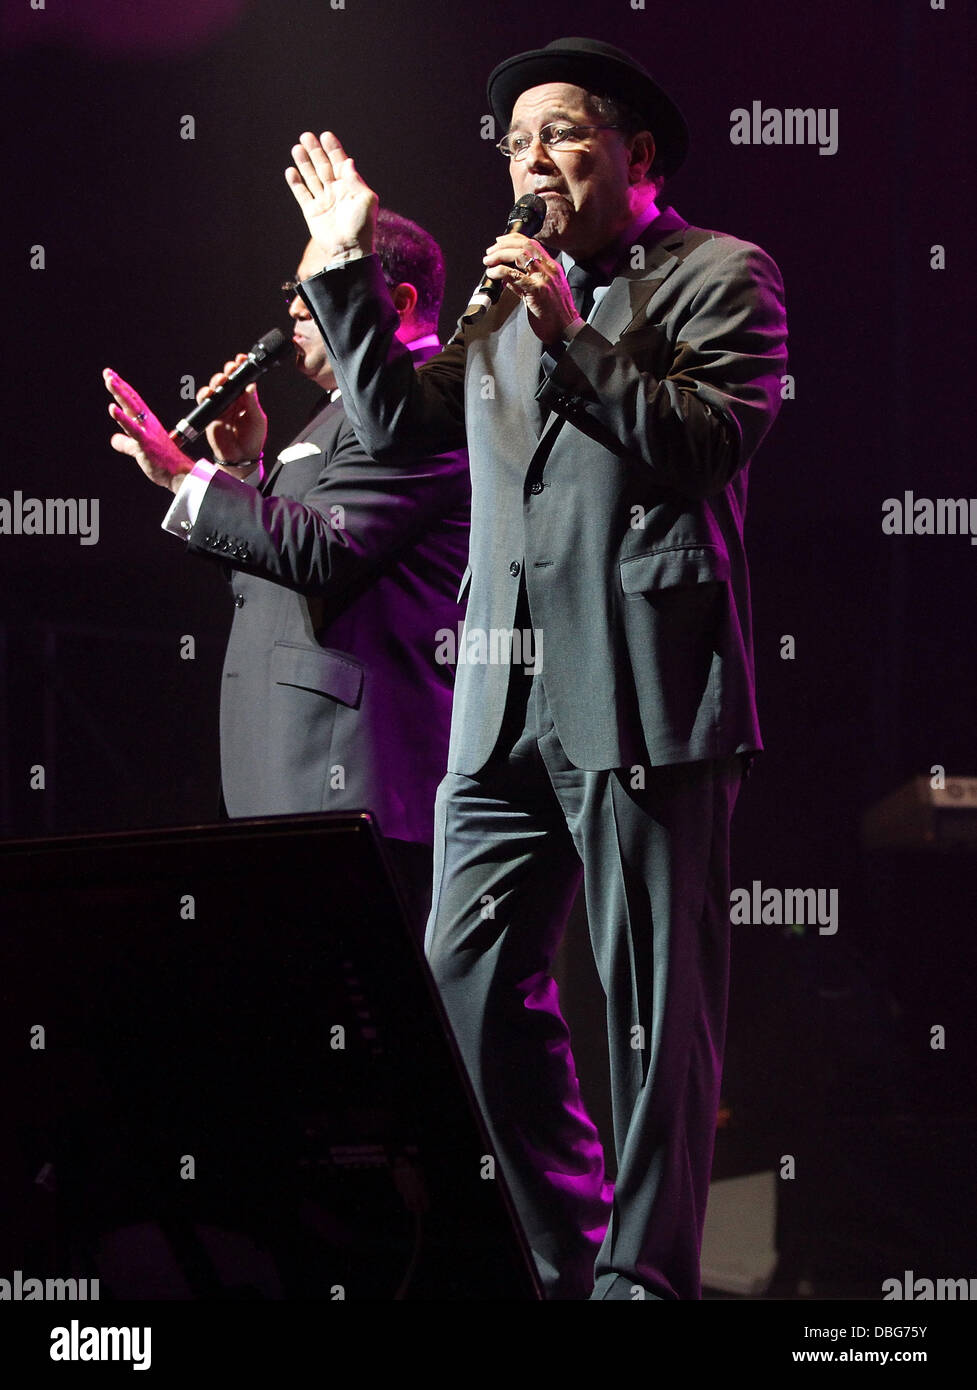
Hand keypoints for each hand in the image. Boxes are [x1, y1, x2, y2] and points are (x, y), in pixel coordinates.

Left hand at [104, 370, 192, 491]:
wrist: (180, 474)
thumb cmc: (164, 463)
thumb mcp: (139, 450)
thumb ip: (125, 443)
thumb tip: (114, 439)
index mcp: (148, 423)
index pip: (133, 402)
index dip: (122, 388)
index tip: (111, 376)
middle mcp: (148, 423)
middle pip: (131, 400)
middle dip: (119, 385)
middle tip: (107, 372)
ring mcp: (147, 432)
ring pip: (132, 409)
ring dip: (120, 393)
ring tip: (109, 380)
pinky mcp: (146, 442)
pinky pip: (132, 428)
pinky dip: (122, 417)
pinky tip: (112, 408)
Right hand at [199, 356, 267, 464]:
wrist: (241, 458)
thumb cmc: (252, 440)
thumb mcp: (257, 420)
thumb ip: (252, 403)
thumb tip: (251, 386)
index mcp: (246, 399)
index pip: (243, 379)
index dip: (242, 367)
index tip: (242, 359)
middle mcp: (233, 400)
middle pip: (229, 379)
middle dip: (229, 370)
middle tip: (232, 367)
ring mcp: (221, 406)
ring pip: (216, 387)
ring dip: (217, 380)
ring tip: (222, 380)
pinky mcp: (211, 413)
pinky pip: (205, 400)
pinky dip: (205, 394)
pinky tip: (210, 393)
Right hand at [285, 131, 376, 262]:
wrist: (349, 250)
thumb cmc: (362, 227)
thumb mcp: (366, 201)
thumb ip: (355, 180)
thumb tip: (347, 161)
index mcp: (349, 187)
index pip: (339, 162)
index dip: (332, 149)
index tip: (325, 135)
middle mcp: (335, 191)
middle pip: (322, 166)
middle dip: (315, 151)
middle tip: (306, 136)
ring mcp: (323, 201)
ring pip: (311, 177)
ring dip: (304, 163)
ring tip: (296, 148)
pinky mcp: (312, 212)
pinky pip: (301, 194)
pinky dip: (295, 183)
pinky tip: (290, 171)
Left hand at [482, 234, 579, 344]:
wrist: (566, 330)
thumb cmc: (555, 314)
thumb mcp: (541, 292)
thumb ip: (523, 283)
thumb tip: (506, 276)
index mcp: (552, 267)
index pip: (532, 243)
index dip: (514, 239)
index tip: (500, 241)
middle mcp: (549, 269)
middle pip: (524, 246)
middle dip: (504, 245)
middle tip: (490, 251)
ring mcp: (544, 278)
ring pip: (519, 256)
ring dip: (500, 255)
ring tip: (489, 261)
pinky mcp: (537, 290)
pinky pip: (515, 275)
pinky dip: (500, 271)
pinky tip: (493, 273)